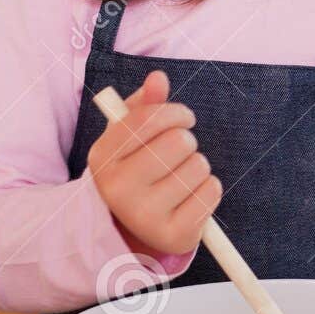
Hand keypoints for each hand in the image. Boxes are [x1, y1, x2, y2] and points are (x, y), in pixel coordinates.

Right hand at [87, 69, 222, 257]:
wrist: (134, 228)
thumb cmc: (136, 169)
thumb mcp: (131, 138)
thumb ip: (145, 105)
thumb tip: (158, 78)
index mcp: (103, 158)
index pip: (147, 118)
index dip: (174, 112)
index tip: (184, 117)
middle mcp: (117, 189)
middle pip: (179, 141)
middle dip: (187, 140)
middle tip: (179, 152)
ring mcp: (144, 216)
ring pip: (198, 166)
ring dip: (198, 166)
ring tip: (181, 177)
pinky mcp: (172, 235)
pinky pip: (211, 191)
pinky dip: (208, 189)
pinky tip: (191, 198)